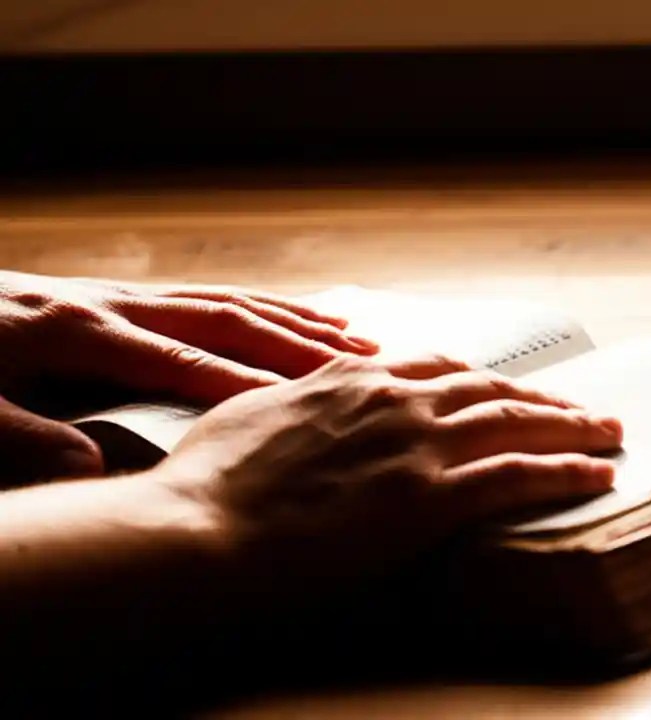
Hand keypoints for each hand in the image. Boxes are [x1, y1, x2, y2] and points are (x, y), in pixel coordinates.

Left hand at [0, 271, 376, 482]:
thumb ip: (23, 439)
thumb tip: (96, 467)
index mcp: (80, 334)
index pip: (187, 363)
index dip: (257, 385)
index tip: (324, 407)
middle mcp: (112, 304)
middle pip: (228, 320)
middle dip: (303, 345)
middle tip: (376, 366)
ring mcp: (115, 294)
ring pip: (225, 301)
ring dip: (296, 320)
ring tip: (361, 338)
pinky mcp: (110, 295)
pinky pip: (203, 296)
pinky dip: (259, 306)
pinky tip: (293, 317)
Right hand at [154, 355, 621, 584]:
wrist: (200, 532)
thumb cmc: (208, 484)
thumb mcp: (250, 416)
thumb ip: (297, 402)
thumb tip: (308, 398)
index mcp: (353, 379)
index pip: (442, 367)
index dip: (487, 380)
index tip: (513, 390)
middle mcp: (396, 399)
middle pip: (493, 389)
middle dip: (545, 398)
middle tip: (582, 408)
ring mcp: (418, 444)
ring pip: (519, 422)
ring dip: (573, 426)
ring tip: (609, 434)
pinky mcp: (432, 495)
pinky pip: (519, 476)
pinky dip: (565, 471)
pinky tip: (596, 475)